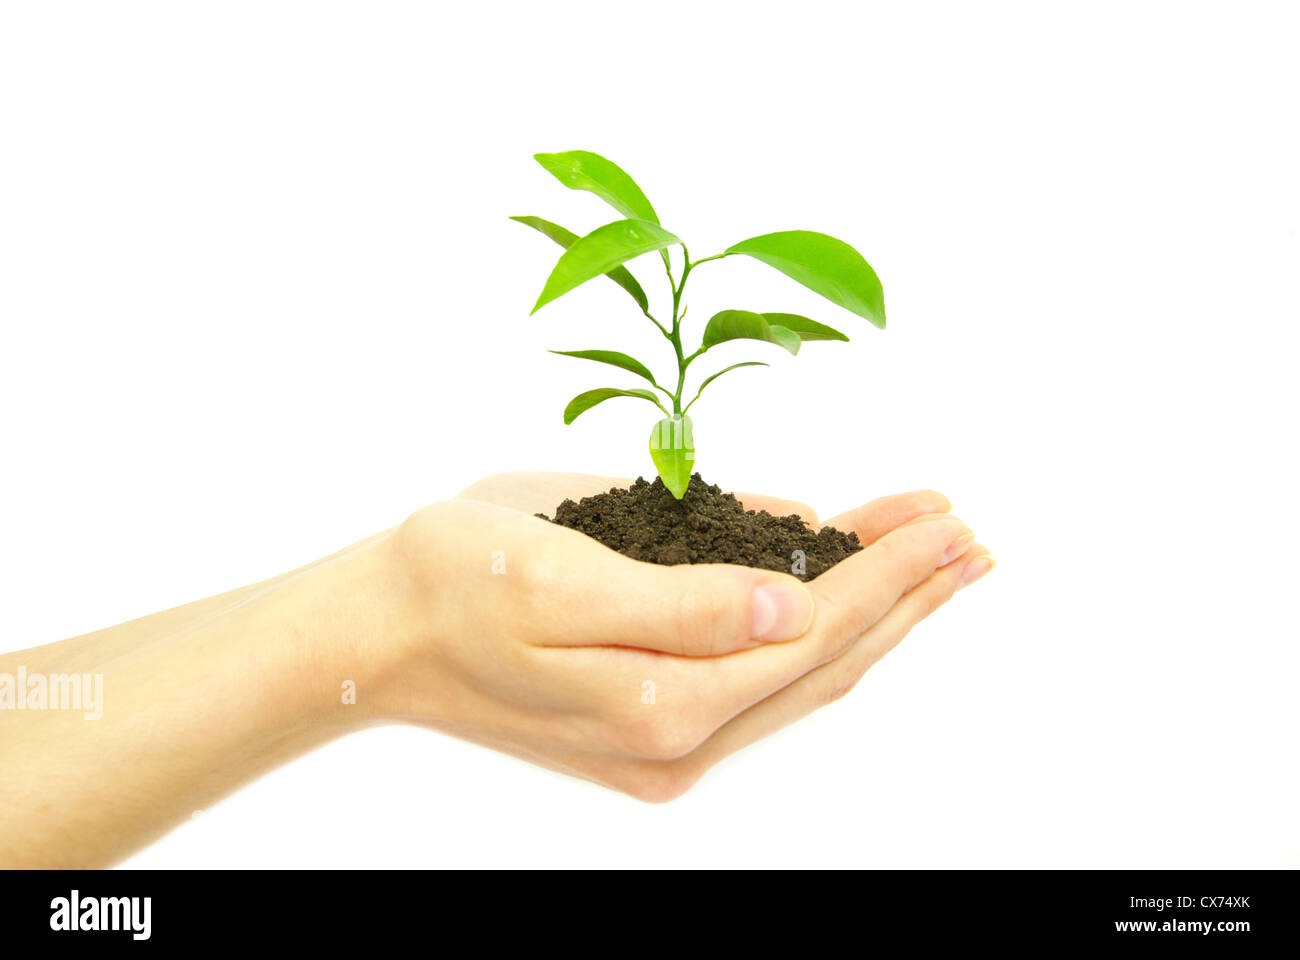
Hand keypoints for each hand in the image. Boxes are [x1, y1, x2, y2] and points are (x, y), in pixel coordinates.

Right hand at [346, 473, 992, 800]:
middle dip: (905, 593)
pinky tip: (841, 586)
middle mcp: (679, 735)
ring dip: (872, 611)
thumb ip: (681, 602)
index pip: (814, 631)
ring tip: (932, 558)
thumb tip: (791, 597)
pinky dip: (812, 627)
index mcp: (664, 700)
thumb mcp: (557, 578)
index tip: (946, 519)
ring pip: (800, 672)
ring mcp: (666, 737)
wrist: (377, 635)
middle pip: (826, 660)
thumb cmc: (453, 585)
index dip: (890, 572)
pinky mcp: (649, 719)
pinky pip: (758, 674)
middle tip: (970, 538)